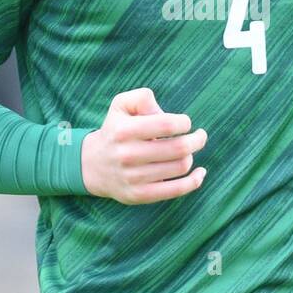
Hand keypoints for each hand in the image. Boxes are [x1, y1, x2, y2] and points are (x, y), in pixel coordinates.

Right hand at [81, 87, 207, 203]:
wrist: (93, 165)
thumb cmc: (116, 130)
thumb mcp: (121, 105)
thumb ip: (142, 98)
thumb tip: (163, 112)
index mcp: (123, 130)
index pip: (166, 124)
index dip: (184, 122)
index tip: (185, 123)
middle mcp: (127, 155)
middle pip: (178, 148)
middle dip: (197, 140)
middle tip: (199, 136)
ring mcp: (133, 178)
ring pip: (180, 167)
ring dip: (191, 156)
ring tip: (187, 151)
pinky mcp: (139, 195)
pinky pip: (176, 190)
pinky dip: (194, 181)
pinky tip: (200, 172)